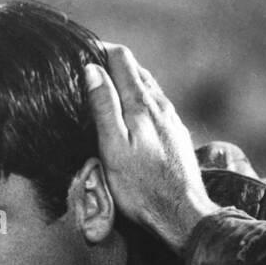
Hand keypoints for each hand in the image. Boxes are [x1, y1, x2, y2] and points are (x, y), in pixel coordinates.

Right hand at [84, 44, 218, 251]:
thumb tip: (93, 69)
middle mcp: (161, 105)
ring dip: (129, 82)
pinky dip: (141, 101)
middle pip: (137, 70)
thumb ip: (104, 106)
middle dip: (114, 65)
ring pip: (149, 88)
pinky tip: (135, 115)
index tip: (84, 55)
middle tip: (92, 70)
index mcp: (141, 103)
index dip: (102, 50)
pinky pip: (158, 107)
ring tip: (110, 88)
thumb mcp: (113, 147)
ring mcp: (172, 120)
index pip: (122, 59)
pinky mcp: (177, 136)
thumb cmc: (141, 187)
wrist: (181, 214)